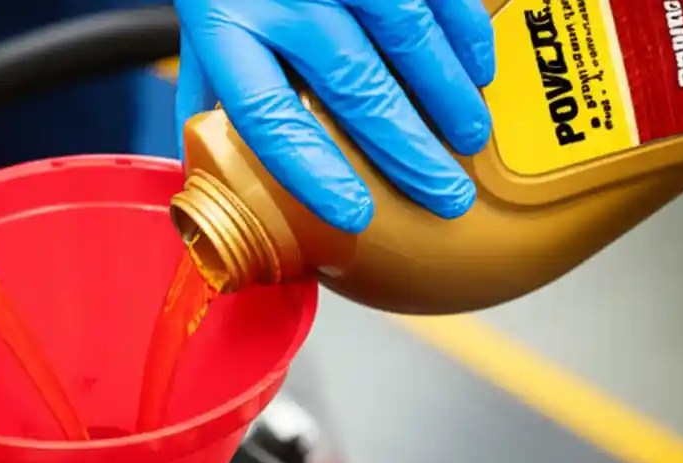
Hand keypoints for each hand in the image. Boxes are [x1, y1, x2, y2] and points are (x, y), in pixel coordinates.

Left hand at [175, 0, 494, 232]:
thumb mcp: (202, 29)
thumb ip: (209, 93)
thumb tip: (212, 171)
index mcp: (225, 27)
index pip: (269, 116)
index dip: (313, 172)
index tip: (354, 214)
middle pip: (352, 85)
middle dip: (407, 149)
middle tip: (445, 197)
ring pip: (406, 36)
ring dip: (446, 94)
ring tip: (471, 139)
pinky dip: (464, 30)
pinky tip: (480, 71)